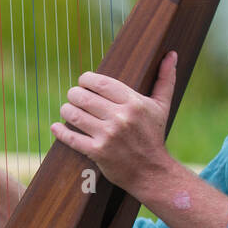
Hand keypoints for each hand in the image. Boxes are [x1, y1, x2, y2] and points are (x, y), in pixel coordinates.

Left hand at [48, 50, 177, 192]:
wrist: (152, 173)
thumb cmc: (154, 135)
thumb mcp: (162, 106)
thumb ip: (165, 79)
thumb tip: (171, 54)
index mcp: (134, 103)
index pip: (100, 83)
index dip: (86, 79)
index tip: (84, 82)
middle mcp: (121, 118)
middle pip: (83, 97)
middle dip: (74, 94)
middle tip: (74, 96)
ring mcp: (108, 136)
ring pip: (74, 115)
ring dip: (66, 109)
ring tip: (68, 109)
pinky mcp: (97, 153)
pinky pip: (71, 138)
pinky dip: (60, 131)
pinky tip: (56, 126)